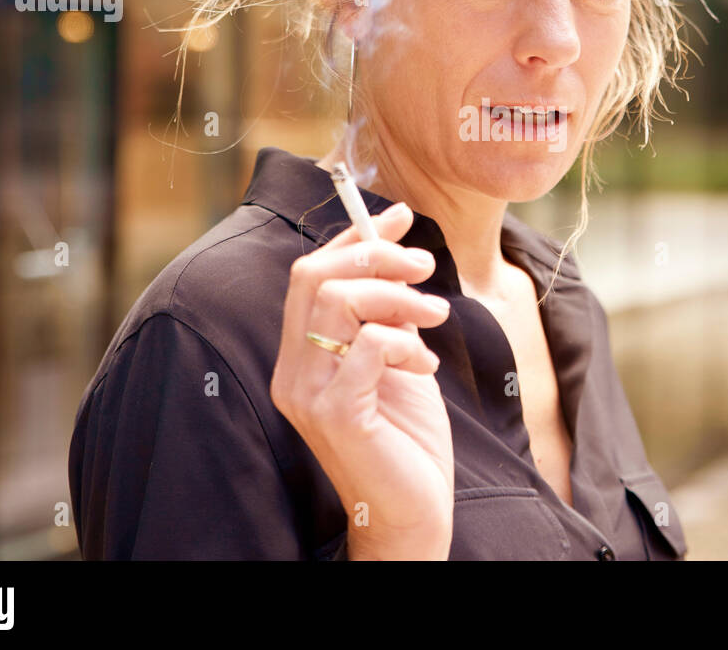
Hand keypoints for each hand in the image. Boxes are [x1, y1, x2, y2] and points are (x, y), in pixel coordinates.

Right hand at [269, 202, 453, 558]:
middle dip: (378, 257)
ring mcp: (308, 395)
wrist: (413, 511)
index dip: (354, 237)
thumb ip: (386, 312)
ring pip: (337, 301)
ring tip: (436, 319)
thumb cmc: (407, 438)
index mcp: (300, 356)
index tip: (399, 216)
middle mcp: (292, 372)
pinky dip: (405, 342)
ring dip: (399, 297)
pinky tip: (426, 364)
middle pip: (315, 277)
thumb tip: (397, 248)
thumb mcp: (398, 358)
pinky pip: (369, 346)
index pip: (309, 274)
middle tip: (427, 266)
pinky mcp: (336, 415)